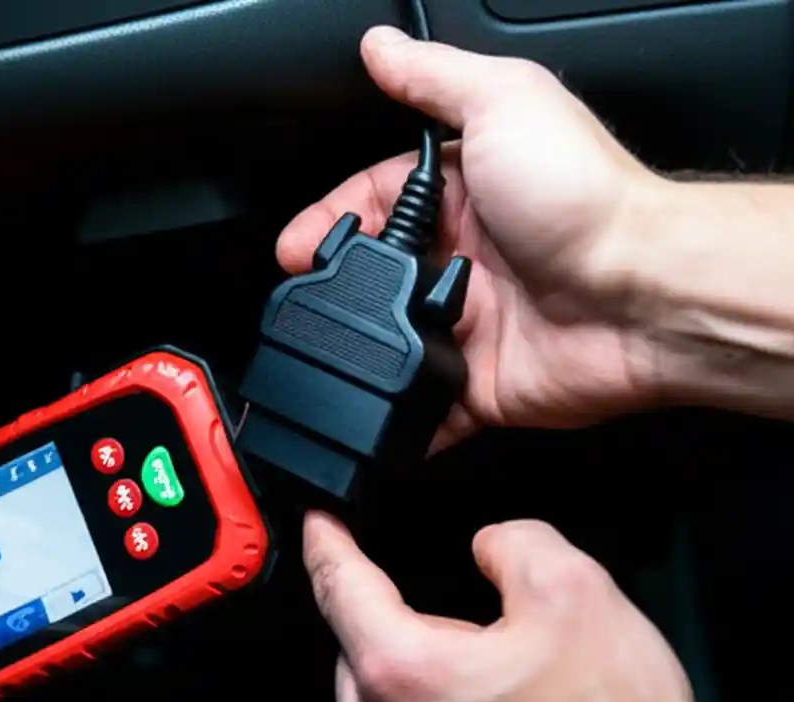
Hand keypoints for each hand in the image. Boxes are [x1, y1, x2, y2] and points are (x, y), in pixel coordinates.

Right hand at [277, 26, 673, 448]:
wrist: (645, 295)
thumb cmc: (587, 200)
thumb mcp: (504, 103)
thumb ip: (433, 77)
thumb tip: (379, 46)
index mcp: (466, 190)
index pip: (374, 200)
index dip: (329, 219)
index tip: (296, 244)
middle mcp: (467, 256)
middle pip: (373, 272)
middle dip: (332, 283)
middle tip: (305, 292)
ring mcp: (471, 321)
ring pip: (388, 338)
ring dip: (356, 343)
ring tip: (333, 341)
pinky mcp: (480, 384)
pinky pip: (424, 407)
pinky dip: (395, 415)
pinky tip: (367, 404)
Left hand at [303, 512, 694, 701]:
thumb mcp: (575, 594)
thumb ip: (513, 540)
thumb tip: (488, 543)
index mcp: (400, 669)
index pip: (336, 581)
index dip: (326, 536)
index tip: (320, 516)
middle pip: (354, 634)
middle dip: (388, 603)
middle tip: (453, 599)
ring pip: (378, 680)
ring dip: (416, 656)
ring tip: (486, 660)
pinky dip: (429, 694)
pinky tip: (484, 695)